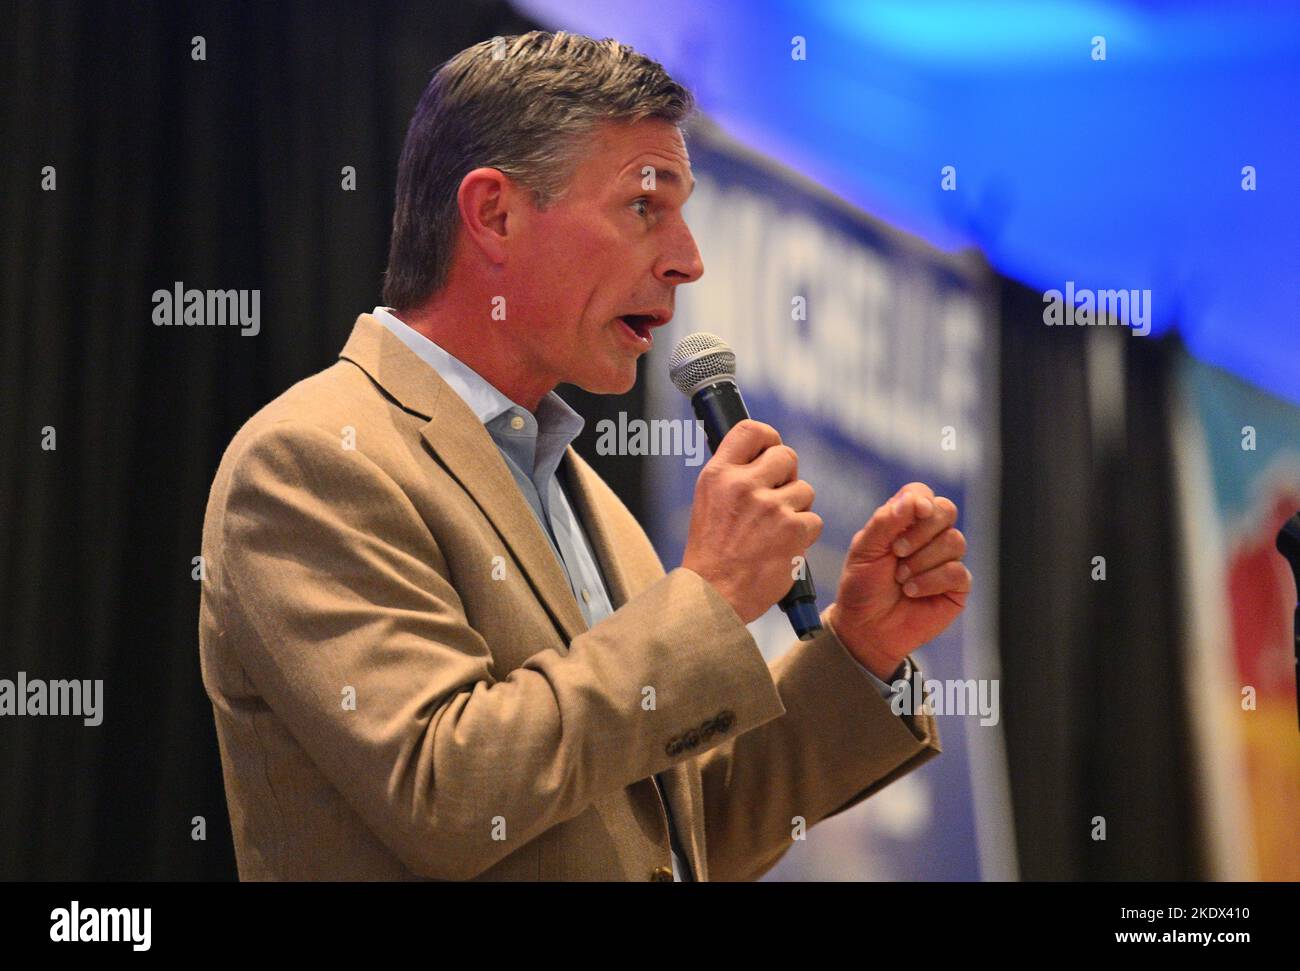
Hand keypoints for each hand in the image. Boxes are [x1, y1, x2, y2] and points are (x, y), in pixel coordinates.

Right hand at [681, 420, 822, 623]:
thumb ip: (733, 475)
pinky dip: (803, 535)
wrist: (713, 596)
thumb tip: (762, 455)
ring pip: (805, 490)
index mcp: (718, 475)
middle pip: (786, 456)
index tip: (770, 450)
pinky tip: (782, 548)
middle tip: (776, 498)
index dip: (768, 437)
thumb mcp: (708, 502)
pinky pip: (814, 520)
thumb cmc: (712, 553)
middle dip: (787, 476)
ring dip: (796, 509)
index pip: (751, 430)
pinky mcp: (793, 530)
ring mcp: (770, 507)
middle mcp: (744, 485)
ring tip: (774, 532)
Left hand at [827, 482, 969, 680]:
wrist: (865, 628)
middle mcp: (929, 536)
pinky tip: (912, 592)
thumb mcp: (865, 549)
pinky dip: (931, 581)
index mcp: (905, 522)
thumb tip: (917, 500)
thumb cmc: (862, 585)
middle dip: (920, 532)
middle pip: (946, 511)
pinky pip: (957, 572)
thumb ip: (887, 520)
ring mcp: (945, 559)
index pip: (922, 494)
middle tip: (896, 552)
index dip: (920, 500)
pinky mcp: (957, 586)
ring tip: (901, 579)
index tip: (914, 511)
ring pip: (955, 541)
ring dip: (922, 560)